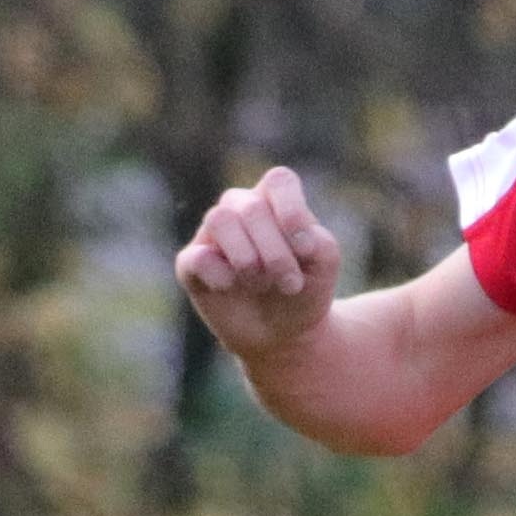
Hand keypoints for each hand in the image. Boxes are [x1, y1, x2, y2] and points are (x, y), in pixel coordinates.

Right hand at [175, 164, 347, 369]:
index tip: (306, 250)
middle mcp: (240, 208)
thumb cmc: (305, 288)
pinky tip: (231, 287)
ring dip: (248, 259)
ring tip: (261, 284)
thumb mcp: (324, 264)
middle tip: (291, 284)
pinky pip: (196, 257)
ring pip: (220, 219)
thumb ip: (316, 240)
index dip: (292, 211)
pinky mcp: (191, 264)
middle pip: (252, 207)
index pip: (279, 181)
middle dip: (276, 252)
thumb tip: (284, 235)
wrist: (283, 333)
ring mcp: (213, 234)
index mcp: (274, 200)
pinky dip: (218, 274)